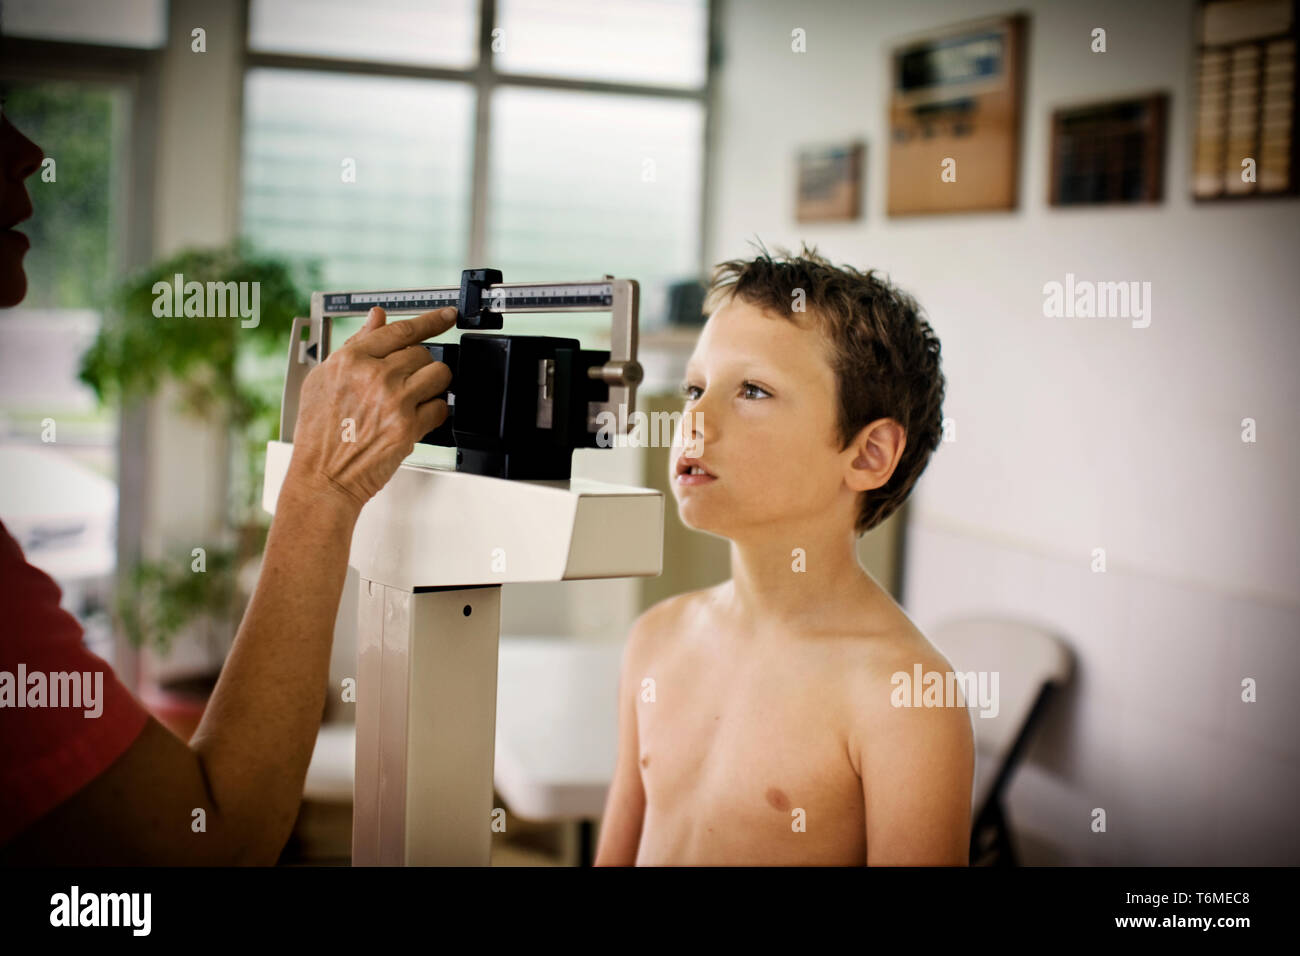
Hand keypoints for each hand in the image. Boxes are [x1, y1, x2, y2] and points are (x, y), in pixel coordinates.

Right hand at [283, 305, 456, 513]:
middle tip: (406, 383)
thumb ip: (355, 345)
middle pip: (423, 354)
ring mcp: (394, 401)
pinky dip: (434, 413)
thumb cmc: (320, 432)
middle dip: (420, 366)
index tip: (446, 316)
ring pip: (439, 376)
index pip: (401, 330)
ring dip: (433, 385)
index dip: (430, 321)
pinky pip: (441, 408)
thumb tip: (378, 318)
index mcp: (351, 360)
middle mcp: (374, 377)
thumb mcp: (324, 379)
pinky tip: (415, 419)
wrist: (323, 476)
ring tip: (415, 398)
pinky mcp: (409, 427)